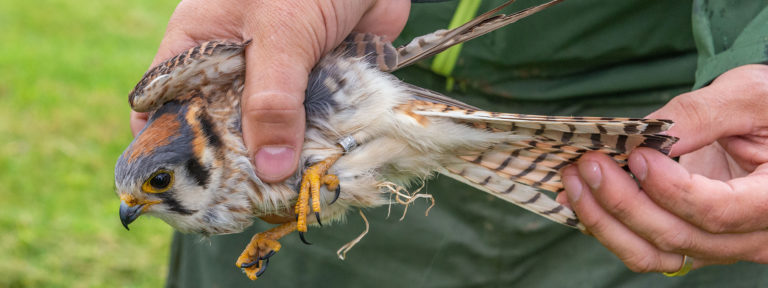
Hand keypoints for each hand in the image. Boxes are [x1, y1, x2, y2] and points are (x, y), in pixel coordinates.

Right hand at [130, 0, 409, 181]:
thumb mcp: (282, 35)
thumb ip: (272, 101)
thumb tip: (269, 168)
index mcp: (201, 42)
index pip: (167, 101)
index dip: (170, 143)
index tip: (183, 186)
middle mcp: (236, 64)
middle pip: (224, 125)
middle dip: (236, 161)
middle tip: (246, 202)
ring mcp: (278, 75)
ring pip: (272, 129)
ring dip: (284, 156)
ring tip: (287, 196)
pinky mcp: (318, 82)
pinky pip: (312, 122)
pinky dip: (319, 142)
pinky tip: (323, 171)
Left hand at [557, 64, 767, 272]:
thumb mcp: (746, 96)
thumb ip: (698, 116)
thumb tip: (640, 137)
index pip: (718, 211)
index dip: (670, 190)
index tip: (637, 158)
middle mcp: (751, 236)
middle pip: (678, 236)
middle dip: (623, 201)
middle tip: (587, 163)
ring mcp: (719, 246)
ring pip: (655, 254)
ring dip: (605, 221)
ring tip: (573, 182)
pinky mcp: (691, 243)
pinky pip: (645, 250)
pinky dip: (607, 228)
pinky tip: (579, 198)